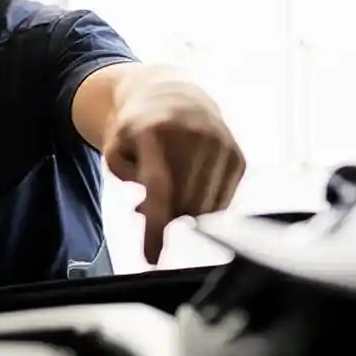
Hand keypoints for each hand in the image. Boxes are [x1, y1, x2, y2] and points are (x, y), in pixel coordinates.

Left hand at [104, 82, 244, 264]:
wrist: (173, 95)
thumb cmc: (138, 128)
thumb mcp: (116, 146)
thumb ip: (126, 175)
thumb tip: (152, 212)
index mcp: (157, 131)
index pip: (160, 189)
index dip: (156, 228)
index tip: (151, 259)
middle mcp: (196, 135)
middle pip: (184, 204)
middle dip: (164, 217)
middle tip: (147, 209)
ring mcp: (222, 145)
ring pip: (206, 207)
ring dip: (183, 212)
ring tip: (167, 192)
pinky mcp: (238, 157)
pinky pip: (223, 202)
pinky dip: (203, 205)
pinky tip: (188, 188)